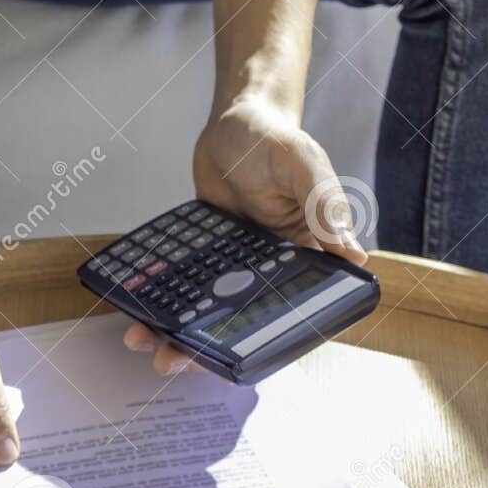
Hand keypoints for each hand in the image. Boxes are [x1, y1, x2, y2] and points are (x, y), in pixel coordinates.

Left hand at [123, 94, 368, 375]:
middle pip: (239, 321)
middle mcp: (270, 269)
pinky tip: (135, 312)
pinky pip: (181, 285)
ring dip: (174, 332)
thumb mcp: (303, 165)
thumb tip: (352, 254)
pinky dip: (160, 301)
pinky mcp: (204, 254)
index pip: (289, 312)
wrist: (234, 120)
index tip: (234, 367)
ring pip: (205, 310)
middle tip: (173, 361)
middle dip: (205, 348)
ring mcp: (233, 265)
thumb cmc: (276, 140)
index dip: (262, 343)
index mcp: (305, 256)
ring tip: (143, 342)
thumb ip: (323, 205)